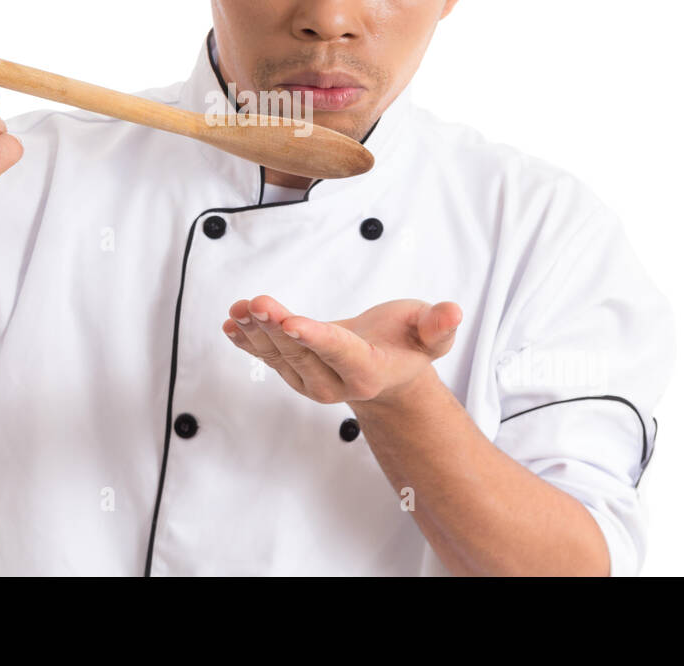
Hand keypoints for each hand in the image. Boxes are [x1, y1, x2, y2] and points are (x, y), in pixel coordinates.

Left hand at [223, 295, 462, 405]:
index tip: (290, 321)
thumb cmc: (408, 343)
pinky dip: (246, 340)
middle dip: (276, 326)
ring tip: (239, 308)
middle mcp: (335, 383)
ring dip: (255, 331)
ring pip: (278, 355)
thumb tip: (453, 310)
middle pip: (301, 352)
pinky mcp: (293, 373)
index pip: (337, 351)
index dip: (314, 336)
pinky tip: (231, 325)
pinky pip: (266, 357)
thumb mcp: (431, 333)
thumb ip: (438, 325)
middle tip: (256, 302)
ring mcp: (310, 381)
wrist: (387, 372)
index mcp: (368, 371)